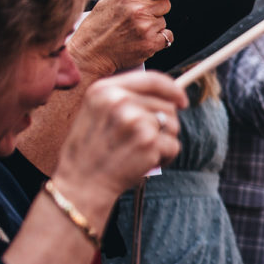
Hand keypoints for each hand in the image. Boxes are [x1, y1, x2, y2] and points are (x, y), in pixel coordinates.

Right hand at [52, 71, 186, 206]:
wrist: (82, 184)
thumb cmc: (91, 151)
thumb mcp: (96, 112)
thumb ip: (125, 98)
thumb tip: (169, 94)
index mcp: (104, 90)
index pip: (152, 79)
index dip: (172, 89)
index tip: (182, 100)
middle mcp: (120, 101)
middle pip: (167, 106)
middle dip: (162, 125)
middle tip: (140, 142)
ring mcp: (135, 120)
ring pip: (173, 126)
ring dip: (163, 142)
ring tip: (138, 152)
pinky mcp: (149, 141)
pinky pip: (174, 146)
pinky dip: (165, 158)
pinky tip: (144, 163)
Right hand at [69, 0, 177, 75]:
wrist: (89, 53)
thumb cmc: (97, 27)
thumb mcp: (110, 2)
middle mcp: (140, 9)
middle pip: (166, 4)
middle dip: (156, 10)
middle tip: (139, 19)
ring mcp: (146, 27)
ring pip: (163, 22)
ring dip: (154, 27)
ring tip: (134, 32)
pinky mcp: (151, 44)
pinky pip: (168, 37)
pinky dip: (158, 40)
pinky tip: (142, 41)